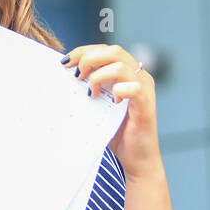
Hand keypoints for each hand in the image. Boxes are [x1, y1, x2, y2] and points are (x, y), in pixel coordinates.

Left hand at [62, 44, 162, 179]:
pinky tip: (112, 101)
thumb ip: (88, 88)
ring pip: (121, 66)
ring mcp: (145, 89)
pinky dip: (119, 90)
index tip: (65, 62)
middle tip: (76, 75)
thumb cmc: (116, 131)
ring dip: (100, 75)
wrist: (135, 159)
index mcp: (126, 72)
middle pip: (114, 51)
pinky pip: (134, 88)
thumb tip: (62, 77)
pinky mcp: (147, 105)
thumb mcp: (98, 105)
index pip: (105, 50)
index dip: (84, 51)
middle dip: (89, 58)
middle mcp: (138, 76)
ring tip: (91, 92)